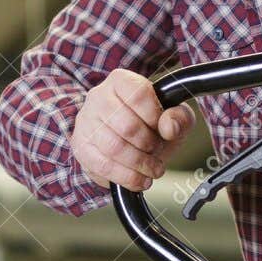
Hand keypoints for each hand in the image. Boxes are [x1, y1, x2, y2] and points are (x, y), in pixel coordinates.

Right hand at [71, 68, 196, 190]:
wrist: (128, 144)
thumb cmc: (150, 126)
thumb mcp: (174, 117)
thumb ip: (180, 117)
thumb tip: (169, 127)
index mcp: (121, 81)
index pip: (138, 94)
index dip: (155, 117)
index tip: (163, 130)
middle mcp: (98, 97)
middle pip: (127, 126)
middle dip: (149, 145)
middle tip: (157, 151)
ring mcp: (86, 122)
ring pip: (114, 148)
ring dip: (140, 163)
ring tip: (152, 168)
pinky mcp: (81, 147)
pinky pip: (104, 166)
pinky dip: (128, 177)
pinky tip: (140, 179)